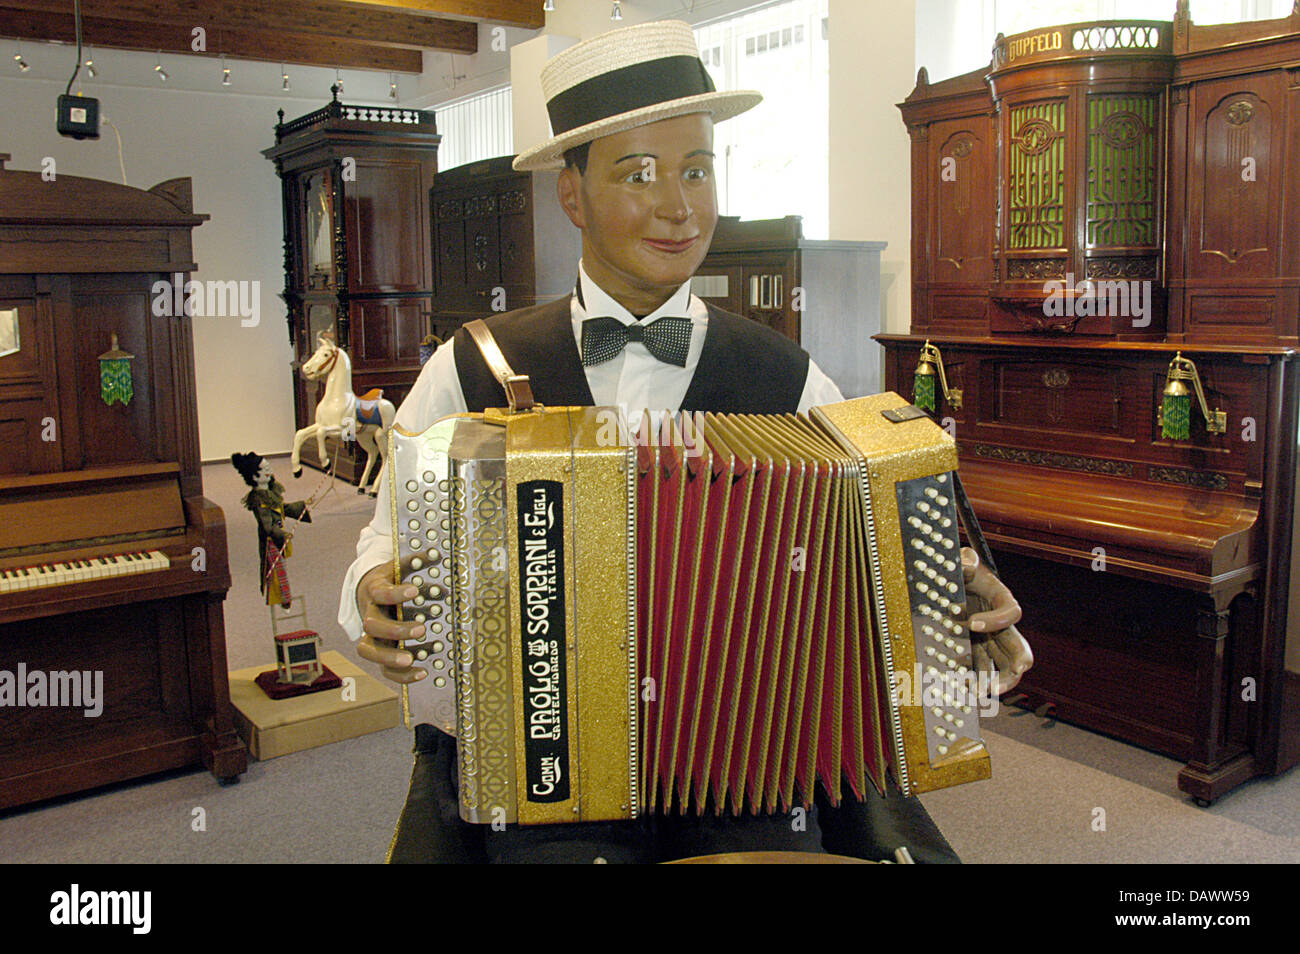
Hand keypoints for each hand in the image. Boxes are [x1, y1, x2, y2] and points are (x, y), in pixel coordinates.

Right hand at [354, 563, 426, 684]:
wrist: (367, 593)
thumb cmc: (387, 581)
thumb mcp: (397, 568)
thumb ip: (414, 562)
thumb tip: (435, 553)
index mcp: (373, 592)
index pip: (380, 594)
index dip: (395, 593)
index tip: (414, 590)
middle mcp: (369, 616)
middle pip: (372, 626)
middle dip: (396, 629)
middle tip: (421, 629)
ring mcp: (371, 637)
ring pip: (370, 651)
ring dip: (390, 657)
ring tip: (412, 658)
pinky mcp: (378, 653)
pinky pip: (383, 669)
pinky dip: (400, 675)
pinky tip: (422, 673)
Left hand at [960, 547, 1032, 694]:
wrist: (951, 584)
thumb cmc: (960, 571)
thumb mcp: (962, 561)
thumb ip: (966, 559)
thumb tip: (968, 563)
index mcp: (1003, 600)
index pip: (1011, 612)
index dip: (996, 620)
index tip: (972, 624)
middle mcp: (1001, 624)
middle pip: (1019, 648)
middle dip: (1015, 667)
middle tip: (1002, 681)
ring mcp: (990, 639)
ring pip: (1002, 666)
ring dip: (995, 681)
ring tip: (979, 692)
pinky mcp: (976, 649)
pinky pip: (981, 668)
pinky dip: (973, 677)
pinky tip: (961, 683)